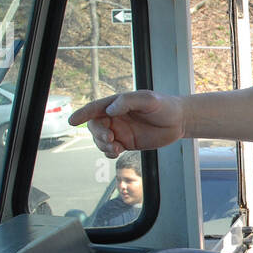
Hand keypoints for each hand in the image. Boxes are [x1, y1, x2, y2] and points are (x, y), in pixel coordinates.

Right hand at [69, 90, 187, 157]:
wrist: (179, 121)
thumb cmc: (164, 106)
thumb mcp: (148, 100)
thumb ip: (128, 102)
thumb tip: (110, 109)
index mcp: (118, 104)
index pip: (95, 108)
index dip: (83, 114)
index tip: (72, 121)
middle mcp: (116, 117)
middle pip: (95, 126)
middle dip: (98, 135)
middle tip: (110, 139)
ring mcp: (121, 131)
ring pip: (101, 140)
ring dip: (103, 146)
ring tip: (117, 148)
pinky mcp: (127, 143)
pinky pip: (111, 150)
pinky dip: (109, 153)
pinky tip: (117, 152)